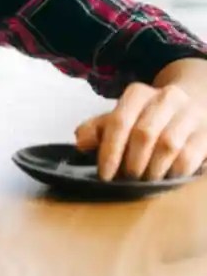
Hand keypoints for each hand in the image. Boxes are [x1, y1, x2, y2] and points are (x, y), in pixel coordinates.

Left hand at [75, 83, 206, 180]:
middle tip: (127, 180)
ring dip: (153, 169)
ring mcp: (191, 113)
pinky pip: (190, 156)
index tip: (105, 175)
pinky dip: (175, 172)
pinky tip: (167, 178)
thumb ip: (98, 129)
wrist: (193, 105)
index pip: (119, 122)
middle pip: (144, 134)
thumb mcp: (121, 119)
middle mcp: (166, 98)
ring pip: (168, 146)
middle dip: (132, 163)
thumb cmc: (147, 118)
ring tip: (146, 181)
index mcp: (138, 94)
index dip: (110, 151)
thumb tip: (82, 141)